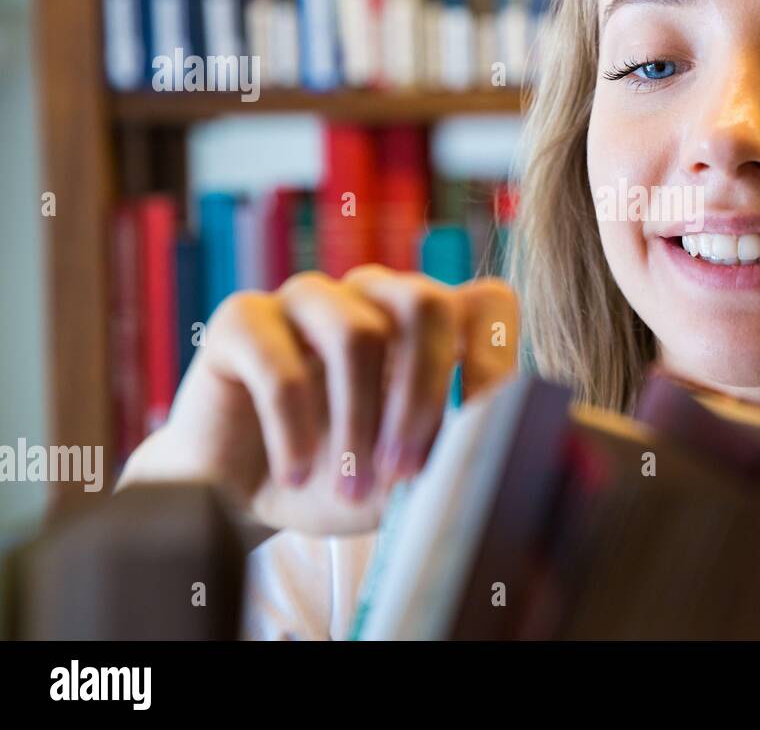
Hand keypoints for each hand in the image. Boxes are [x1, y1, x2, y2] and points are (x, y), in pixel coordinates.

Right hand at [117, 266, 518, 534]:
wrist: (233, 497)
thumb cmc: (332, 478)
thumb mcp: (403, 477)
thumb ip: (447, 453)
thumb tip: (486, 440)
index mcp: (423, 321)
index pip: (486, 303)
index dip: (493, 358)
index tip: (483, 429)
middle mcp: (370, 295)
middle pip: (425, 305)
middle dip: (422, 395)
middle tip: (405, 473)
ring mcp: (306, 298)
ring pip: (357, 335)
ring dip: (359, 424)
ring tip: (349, 489)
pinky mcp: (242, 318)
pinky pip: (282, 368)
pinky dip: (295, 433)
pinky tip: (294, 474)